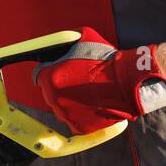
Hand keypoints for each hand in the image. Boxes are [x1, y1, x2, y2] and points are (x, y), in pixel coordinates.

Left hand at [31, 27, 165, 134]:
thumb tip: (57, 44)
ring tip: (88, 92)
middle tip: (78, 81)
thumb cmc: (105, 60)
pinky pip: (75, 120)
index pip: (39, 76)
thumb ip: (64, 43)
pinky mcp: (79, 127)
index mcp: (50, 78)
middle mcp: (54, 99)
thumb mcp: (82, 38)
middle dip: (60, 86)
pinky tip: (93, 103)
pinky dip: (82, 114)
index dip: (50, 71)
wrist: (127, 81)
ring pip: (62, 107)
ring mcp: (66, 115)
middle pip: (50, 92)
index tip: (58, 71)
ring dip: (71, 101)